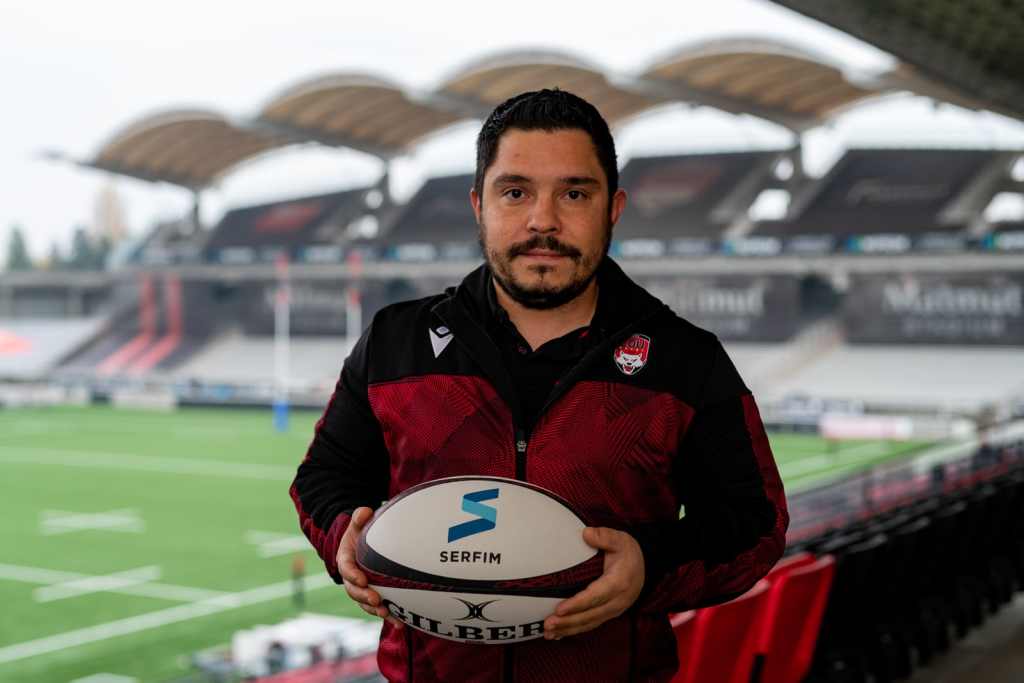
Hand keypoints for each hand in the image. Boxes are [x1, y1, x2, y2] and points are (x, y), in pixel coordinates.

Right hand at [337, 506, 401, 627]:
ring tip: (386, 614)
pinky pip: (377, 608)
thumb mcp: (358, 523)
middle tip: (376, 599)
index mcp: (345, 560)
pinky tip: (400, 624)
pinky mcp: (371, 596)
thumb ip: (359, 518)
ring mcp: (360, 589)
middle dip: (364, 596)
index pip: (346, 569)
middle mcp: (350, 578)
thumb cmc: (361, 533)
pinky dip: (388, 616)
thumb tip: (364, 511)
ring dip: (374, 610)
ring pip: (364, 603)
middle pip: (353, 590)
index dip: (352, 575)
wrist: (362, 545)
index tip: (362, 579)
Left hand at [543, 527, 644, 639]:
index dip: (577, 604)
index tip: (559, 609)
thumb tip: (586, 534)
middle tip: (548, 624)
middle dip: (568, 621)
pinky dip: (574, 631)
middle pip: (590, 615)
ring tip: (548, 633)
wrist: (645, 566)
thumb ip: (604, 536)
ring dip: (568, 629)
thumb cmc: (628, 552)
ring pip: (590, 623)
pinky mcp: (609, 614)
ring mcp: (614, 610)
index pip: (595, 597)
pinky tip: (559, 635)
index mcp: (619, 583)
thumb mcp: (620, 539)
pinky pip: (591, 625)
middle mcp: (618, 601)